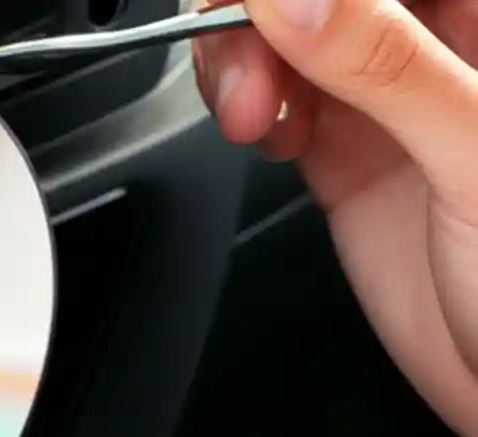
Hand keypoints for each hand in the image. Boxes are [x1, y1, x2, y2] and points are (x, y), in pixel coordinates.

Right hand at [194, 0, 477, 436]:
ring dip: (244, 56)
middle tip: (243, 62)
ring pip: (288, 31)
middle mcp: (446, 45)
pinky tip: (264, 133)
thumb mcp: (476, 160)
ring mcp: (393, 96)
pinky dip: (251, 101)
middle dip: (261, 12)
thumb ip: (383, 65)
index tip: (258, 3)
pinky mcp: (349, 150)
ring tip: (248, 112)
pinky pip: (279, 94)